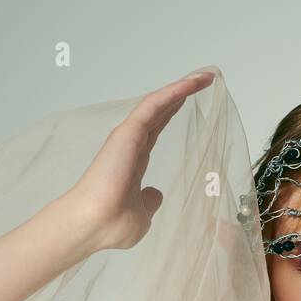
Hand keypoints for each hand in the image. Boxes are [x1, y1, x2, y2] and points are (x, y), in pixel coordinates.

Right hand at [62, 68, 216, 252]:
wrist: (95, 224)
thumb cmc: (112, 224)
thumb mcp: (142, 214)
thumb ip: (149, 201)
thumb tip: (156, 194)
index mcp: (134, 161)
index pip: (157, 128)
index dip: (173, 112)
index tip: (192, 99)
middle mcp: (131, 144)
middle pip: (160, 111)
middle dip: (181, 93)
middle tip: (204, 78)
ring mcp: (129, 136)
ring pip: (159, 103)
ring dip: (182, 87)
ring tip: (205, 75)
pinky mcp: (129, 132)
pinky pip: (154, 105)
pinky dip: (173, 92)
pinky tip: (191, 83)